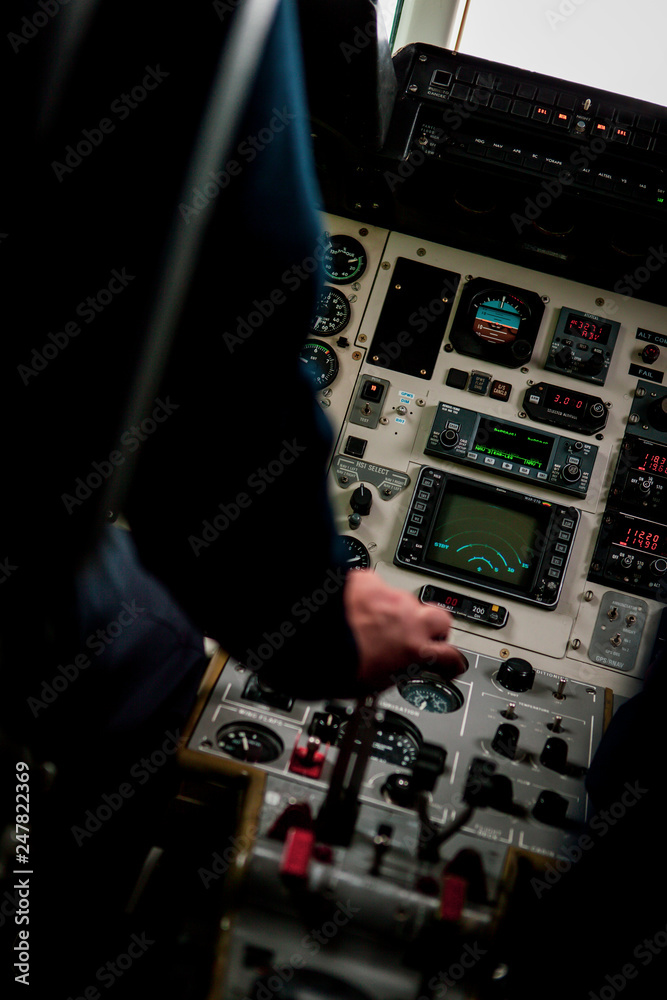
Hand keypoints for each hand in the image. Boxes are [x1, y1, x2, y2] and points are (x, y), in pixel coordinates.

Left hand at [343, 569, 465, 693]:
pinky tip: (353, 605)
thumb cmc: (332, 664)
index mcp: (413, 651)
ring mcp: (389, 596)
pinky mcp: (368, 580)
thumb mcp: (367, 686)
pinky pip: (376, 587)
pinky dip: (369, 596)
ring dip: (397, 612)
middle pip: (441, 619)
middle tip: (418, 636)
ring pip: (406, 601)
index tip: (449, 665)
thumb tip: (382, 674)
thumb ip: (387, 674)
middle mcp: (408, 620)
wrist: (306, 634)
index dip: (452, 663)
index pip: (450, 657)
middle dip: (433, 628)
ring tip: (375, 621)